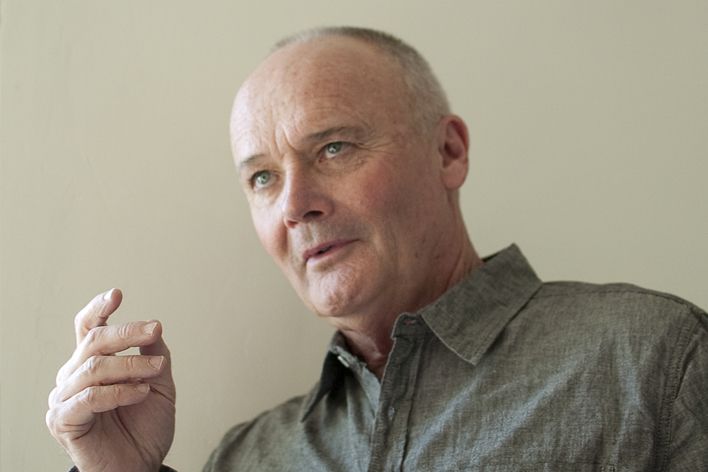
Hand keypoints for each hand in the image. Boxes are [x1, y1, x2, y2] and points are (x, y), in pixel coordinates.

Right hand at [46, 289, 175, 471]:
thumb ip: (155, 355)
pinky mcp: (64, 421)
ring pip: (94, 367)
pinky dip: (119, 391)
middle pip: (93, 342)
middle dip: (127, 332)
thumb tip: (155, 328)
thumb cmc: (145, 426)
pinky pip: (89, 397)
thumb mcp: (159, 383)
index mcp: (92, 363)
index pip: (88, 329)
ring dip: (131, 365)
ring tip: (155, 372)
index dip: (98, 309)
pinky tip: (140, 393)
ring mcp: (65, 398)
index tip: (117, 294)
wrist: (141, 465)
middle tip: (155, 330)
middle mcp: (73, 376)